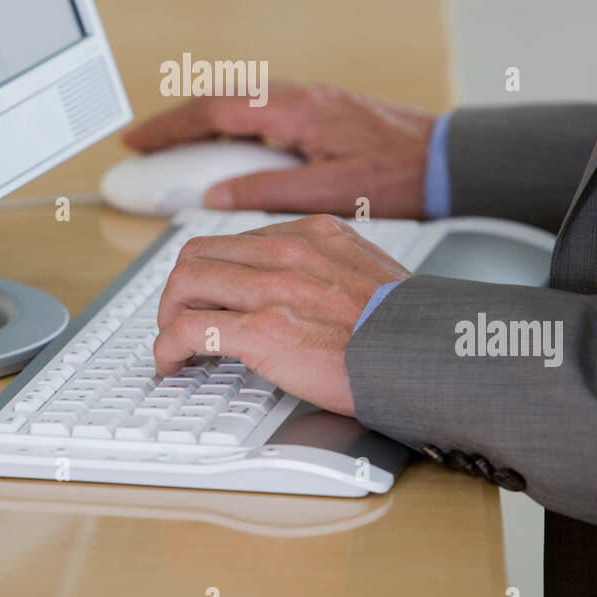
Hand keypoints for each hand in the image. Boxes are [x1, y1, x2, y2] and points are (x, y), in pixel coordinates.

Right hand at [124, 82, 435, 216]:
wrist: (449, 159)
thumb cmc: (400, 176)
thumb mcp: (330, 193)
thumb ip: (270, 191)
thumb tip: (218, 195)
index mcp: (296, 111)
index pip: (215, 110)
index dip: (169, 127)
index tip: (137, 141)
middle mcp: (300, 97)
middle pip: (220, 100)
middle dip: (176, 123)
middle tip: (143, 146)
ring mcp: (311, 101)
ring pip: (240, 103)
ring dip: (203, 124)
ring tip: (177, 152)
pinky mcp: (322, 111)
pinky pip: (262, 111)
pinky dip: (233, 128)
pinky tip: (230, 153)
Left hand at [154, 213, 410, 414]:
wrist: (428, 356)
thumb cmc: (408, 328)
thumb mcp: (370, 273)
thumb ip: (330, 269)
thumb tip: (303, 289)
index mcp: (314, 233)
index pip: (237, 240)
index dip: (211, 270)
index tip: (206, 295)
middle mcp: (289, 251)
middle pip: (199, 253)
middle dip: (179, 289)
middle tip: (178, 317)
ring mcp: (274, 288)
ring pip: (186, 284)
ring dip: (168, 316)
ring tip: (171, 343)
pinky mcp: (263, 329)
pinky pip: (191, 330)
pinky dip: (169, 347)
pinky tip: (171, 363)